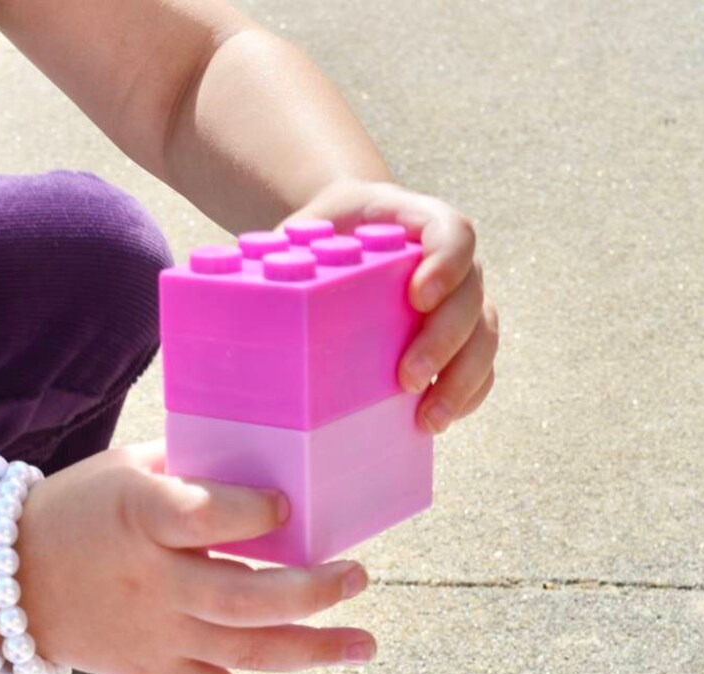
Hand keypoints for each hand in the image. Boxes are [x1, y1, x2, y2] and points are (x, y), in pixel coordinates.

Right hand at [16, 442, 373, 673]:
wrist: (5, 580)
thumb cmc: (74, 509)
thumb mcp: (124, 469)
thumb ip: (190, 466)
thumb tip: (265, 461)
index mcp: (141, 518)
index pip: (212, 518)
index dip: (260, 511)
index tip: (291, 503)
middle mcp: (153, 581)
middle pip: (245, 596)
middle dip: (312, 591)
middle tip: (358, 576)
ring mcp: (154, 632)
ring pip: (244, 650)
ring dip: (312, 650)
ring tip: (364, 643)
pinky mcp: (150, 670)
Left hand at [285, 179, 498, 433]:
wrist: (346, 236)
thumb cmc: (321, 237)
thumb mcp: (300, 232)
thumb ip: (277, 254)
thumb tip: (220, 293)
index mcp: (415, 221)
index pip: (452, 232)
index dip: (445, 264)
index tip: (417, 296)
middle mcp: (451, 260)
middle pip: (471, 295)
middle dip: (445, 340)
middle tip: (407, 377)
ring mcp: (462, 299)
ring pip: (483, 336)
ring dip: (462, 379)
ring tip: (428, 419)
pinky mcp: (461, 336)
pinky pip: (481, 365)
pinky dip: (468, 394)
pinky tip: (440, 421)